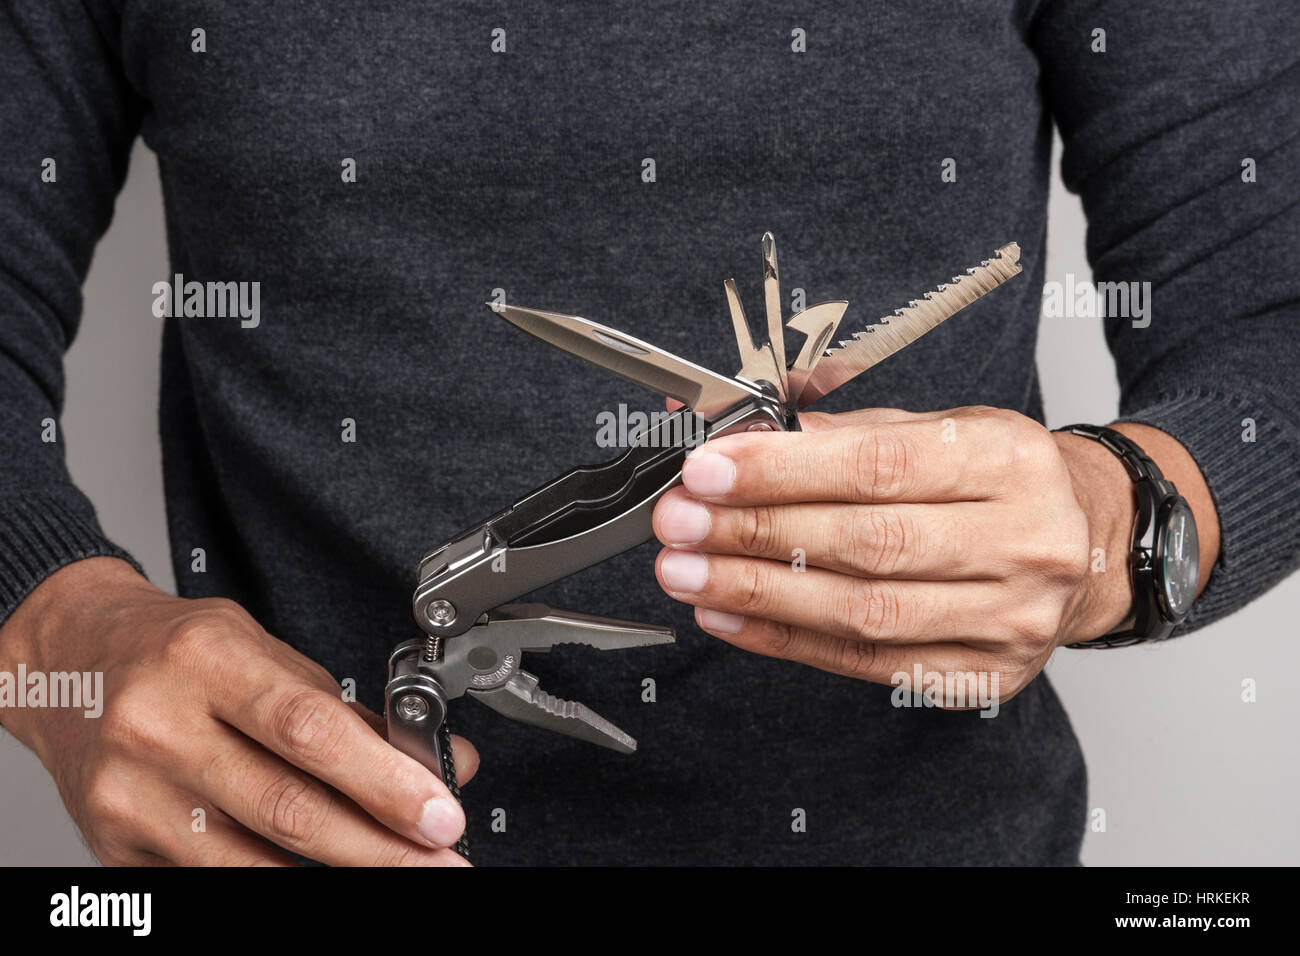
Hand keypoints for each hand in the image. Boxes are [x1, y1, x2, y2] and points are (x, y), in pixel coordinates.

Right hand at [0, 557, 477, 864]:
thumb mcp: (262, 650)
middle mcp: (159, 727)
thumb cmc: (175, 650)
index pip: (310, 729)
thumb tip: (440, 762)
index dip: (384, 780)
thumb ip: (348, 710)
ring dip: (339, 877)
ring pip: (253, 862)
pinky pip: (214, 881)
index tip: (439, 813)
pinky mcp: (116, 848)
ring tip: (398, 872)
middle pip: (288, 809)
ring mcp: (131, 795)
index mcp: (207, 660)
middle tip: (441, 861)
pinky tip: (322, 877)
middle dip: (380, 847)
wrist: (70, 661)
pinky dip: (279, 884)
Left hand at [652, 406, 1132, 706]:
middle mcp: (1022, 541)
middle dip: (756, 533)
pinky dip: (786, 640)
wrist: (1089, 544)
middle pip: (868, 543)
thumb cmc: (1002, 478)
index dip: (784, 470)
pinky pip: (867, 664)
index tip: (709, 470)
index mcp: (1009, 459)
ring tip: (688, 572)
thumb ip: (846, 434)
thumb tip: (744, 440)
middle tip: (679, 523)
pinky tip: (729, 617)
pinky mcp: (983, 674)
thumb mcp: (940, 428)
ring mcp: (1009, 618)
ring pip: (863, 612)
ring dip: (758, 594)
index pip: (881, 465)